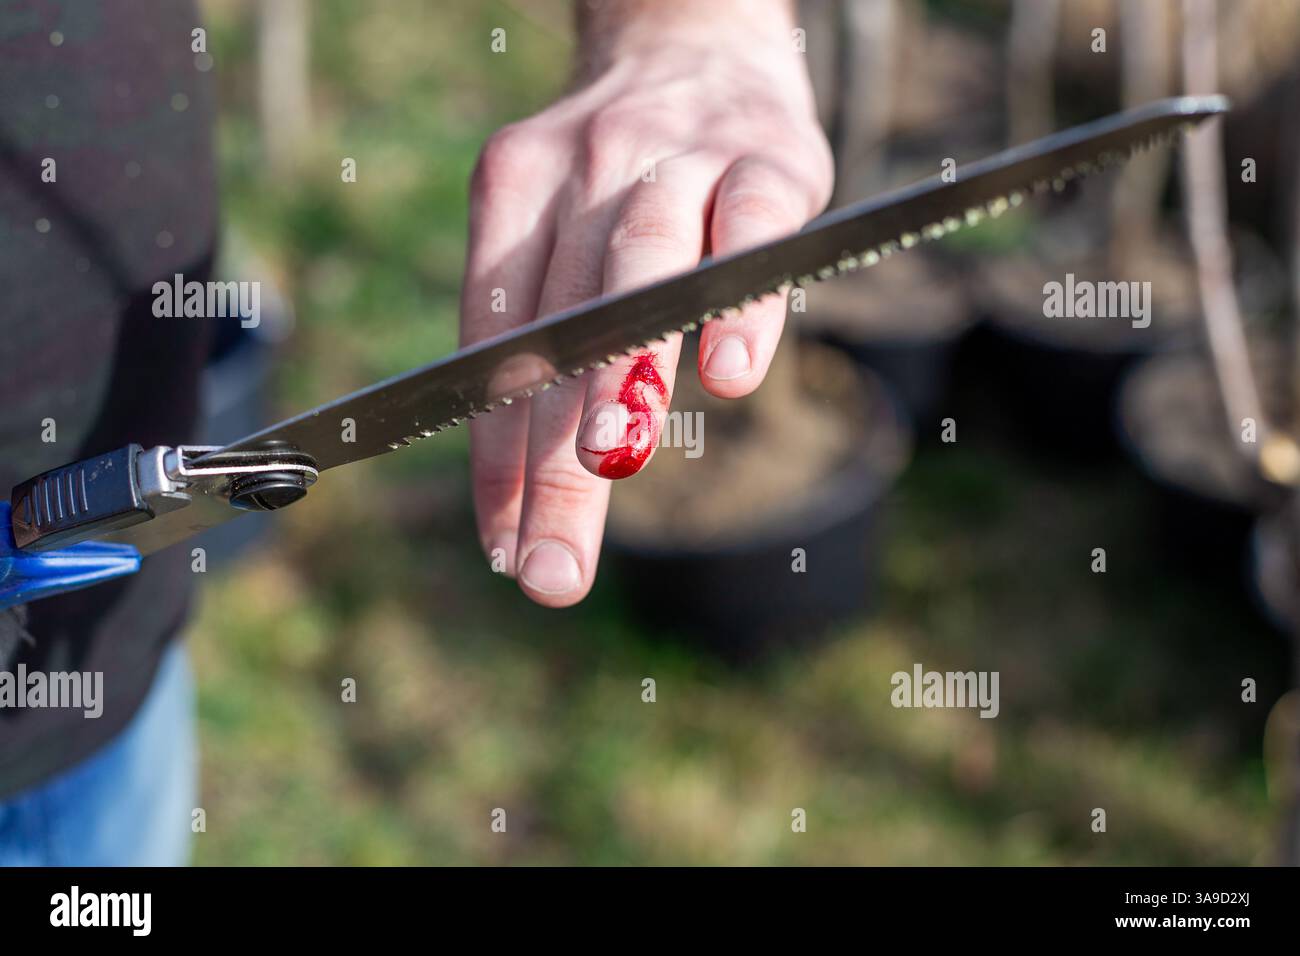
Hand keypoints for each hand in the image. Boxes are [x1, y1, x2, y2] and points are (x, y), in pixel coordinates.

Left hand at [459, 1, 833, 606]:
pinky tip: (730, 374)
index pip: (494, 350)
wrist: (696, 38)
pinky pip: (747, 228)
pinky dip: (738, 300)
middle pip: (557, 338)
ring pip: (637, 276)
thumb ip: (545, 343)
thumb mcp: (565, 233)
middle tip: (551, 572)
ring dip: (623, 378)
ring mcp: (671, 160)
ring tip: (609, 470)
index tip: (504, 555)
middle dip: (550, 465)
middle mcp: (582, 178)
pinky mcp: (764, 157)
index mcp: (513, 202)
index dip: (496, 459)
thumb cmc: (629, 177)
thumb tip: (518, 497)